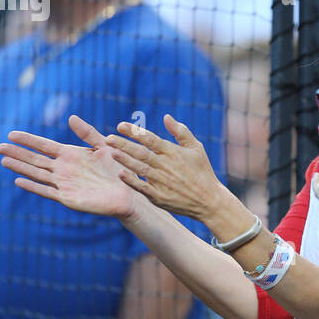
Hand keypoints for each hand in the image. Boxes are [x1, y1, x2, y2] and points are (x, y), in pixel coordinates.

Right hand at [0, 114, 139, 219]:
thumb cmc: (119, 169)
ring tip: (4, 160)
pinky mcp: (68, 198)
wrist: (129, 192)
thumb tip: (70, 117)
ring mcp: (64, 183)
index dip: (28, 140)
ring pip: (37, 174)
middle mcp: (63, 169)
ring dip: (21, 167)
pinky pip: (47, 191)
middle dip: (17, 153)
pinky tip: (19, 180)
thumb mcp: (103, 146)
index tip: (11, 134)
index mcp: (70, 155)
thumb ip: (87, 133)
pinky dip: (33, 186)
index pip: (44, 146)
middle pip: (35, 159)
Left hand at [105, 114, 229, 221]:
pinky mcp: (159, 197)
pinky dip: (132, 181)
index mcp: (174, 152)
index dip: (135, 132)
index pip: (150, 139)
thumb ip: (181, 132)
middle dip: (124, 144)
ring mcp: (162, 182)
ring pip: (140, 169)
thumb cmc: (202, 171)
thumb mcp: (196, 148)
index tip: (120, 126)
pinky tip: (121, 174)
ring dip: (125, 160)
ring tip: (111, 152)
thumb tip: (166, 117)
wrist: (209, 200)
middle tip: (108, 138)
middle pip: (141, 153)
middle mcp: (166, 166)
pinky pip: (142, 188)